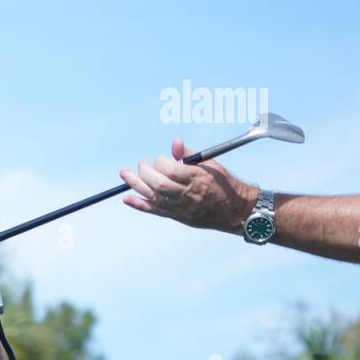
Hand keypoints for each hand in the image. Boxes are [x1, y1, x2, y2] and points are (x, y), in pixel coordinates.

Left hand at [120, 139, 257, 231]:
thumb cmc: (223, 184)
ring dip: (135, 184)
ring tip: (125, 174)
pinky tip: (126, 198)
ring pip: (153, 196)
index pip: (171, 170)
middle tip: (141, 164)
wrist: (234, 211)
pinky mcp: (176, 216)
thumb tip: (175, 142)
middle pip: (159, 184)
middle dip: (145, 172)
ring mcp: (180, 207)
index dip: (161, 163)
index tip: (159, 159)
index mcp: (197, 178)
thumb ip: (190, 154)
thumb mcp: (211, 164)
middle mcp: (187, 194)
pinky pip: (154, 211)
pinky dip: (139, 205)